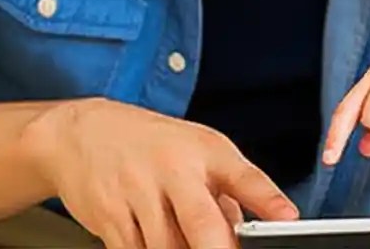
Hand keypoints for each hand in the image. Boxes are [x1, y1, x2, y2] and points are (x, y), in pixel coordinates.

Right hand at [22, 98, 297, 248]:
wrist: (81, 132)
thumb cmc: (151, 143)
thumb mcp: (198, 150)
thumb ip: (226, 193)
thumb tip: (244, 234)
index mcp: (206, 151)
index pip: (245, 177)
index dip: (268, 200)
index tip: (287, 220)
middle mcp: (173, 169)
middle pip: (202, 222)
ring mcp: (138, 193)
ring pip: (167, 248)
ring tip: (182, 241)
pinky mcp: (109, 216)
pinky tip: (152, 243)